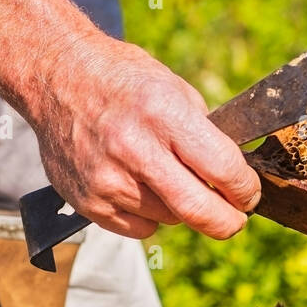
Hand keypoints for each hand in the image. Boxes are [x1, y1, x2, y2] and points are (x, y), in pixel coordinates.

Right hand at [30, 33, 261, 239]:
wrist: (56, 77)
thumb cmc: (123, 80)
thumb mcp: (174, 88)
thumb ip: (203, 133)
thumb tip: (232, 173)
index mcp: (163, 114)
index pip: (222, 168)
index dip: (245, 188)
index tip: (249, 193)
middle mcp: (134, 149)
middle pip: (198, 209)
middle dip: (228, 222)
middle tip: (236, 218)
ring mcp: (107, 179)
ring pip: (170, 219)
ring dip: (183, 210)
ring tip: (172, 181)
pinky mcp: (87, 200)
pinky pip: (138, 228)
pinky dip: (150, 217)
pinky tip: (144, 188)